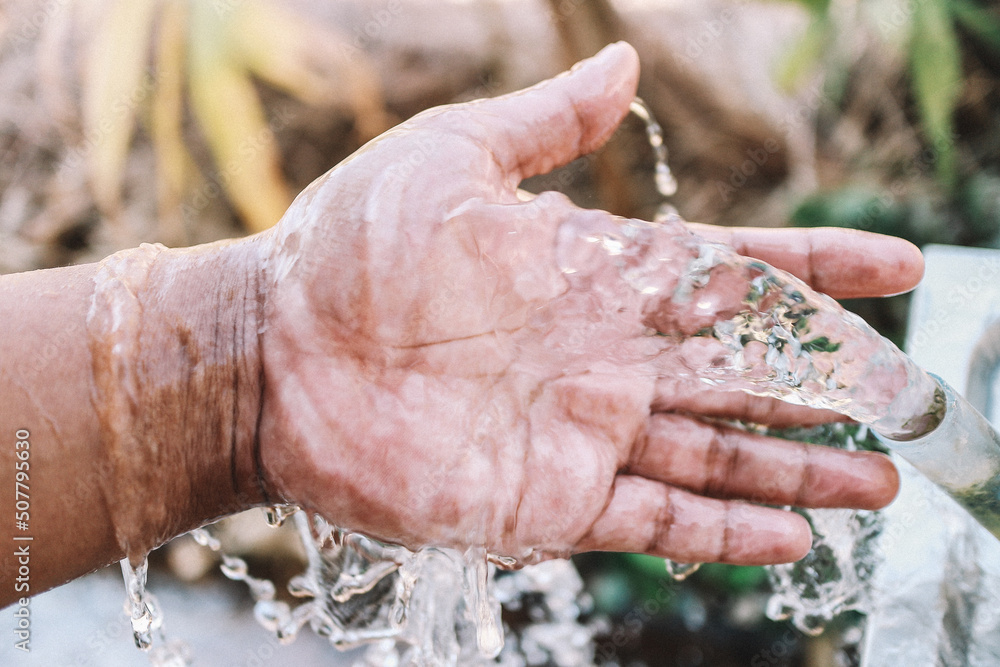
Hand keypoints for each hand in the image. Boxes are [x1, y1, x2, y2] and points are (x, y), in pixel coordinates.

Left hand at [256, 42, 916, 564]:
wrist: (272, 350)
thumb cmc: (349, 247)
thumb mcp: (450, 157)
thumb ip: (546, 123)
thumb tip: (631, 65)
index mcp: (595, 275)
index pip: (732, 271)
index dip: (818, 271)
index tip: (897, 269)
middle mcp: (603, 357)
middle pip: (742, 374)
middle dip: (829, 387)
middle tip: (911, 397)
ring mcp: (580, 434)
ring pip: (715, 455)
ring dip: (796, 471)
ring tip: (877, 485)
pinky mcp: (545, 502)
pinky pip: (653, 522)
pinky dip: (721, 534)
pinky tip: (786, 540)